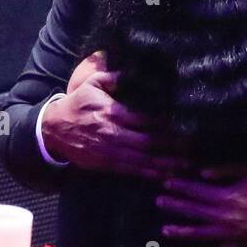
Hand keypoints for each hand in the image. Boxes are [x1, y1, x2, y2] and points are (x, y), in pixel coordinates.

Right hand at [41, 51, 187, 178]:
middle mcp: (113, 133)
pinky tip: (166, 175)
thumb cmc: (77, 103)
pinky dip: (150, 174)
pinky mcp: (106, 164)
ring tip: (187, 165)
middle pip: (149, 142)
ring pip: (143, 160)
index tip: (186, 124)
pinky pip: (132, 171)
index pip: (145, 119)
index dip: (167, 123)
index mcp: (112, 112)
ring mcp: (110, 151)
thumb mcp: (92, 84)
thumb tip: (134, 71)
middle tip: (194, 148)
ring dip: (166, 164)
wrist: (52, 129)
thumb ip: (114, 77)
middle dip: (172, 146)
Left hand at [156, 165, 246, 246]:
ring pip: (201, 236)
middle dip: (175, 207)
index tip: (166, 183)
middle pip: (194, 212)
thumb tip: (201, 173)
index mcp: (229, 197)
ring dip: (182, 233)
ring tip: (165, 230)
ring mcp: (233, 236)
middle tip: (159, 202)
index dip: (180, 186)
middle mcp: (227, 218)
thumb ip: (226, 170)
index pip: (196, 191)